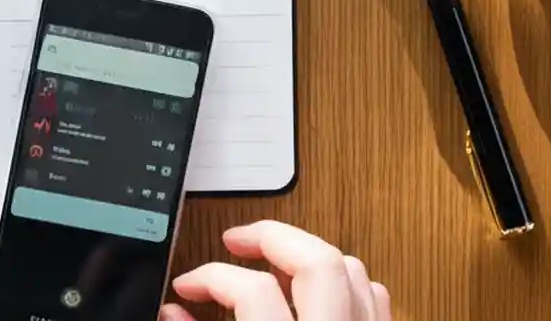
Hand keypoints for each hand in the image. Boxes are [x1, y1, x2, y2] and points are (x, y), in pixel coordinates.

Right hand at [161, 221, 390, 320]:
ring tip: (273, 265)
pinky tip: (317, 296)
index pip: (253, 291)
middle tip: (237, 241)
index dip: (211, 276)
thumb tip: (174, 313)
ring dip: (309, 255)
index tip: (190, 284)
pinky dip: (346, 285)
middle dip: (272, 236)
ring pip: (354, 271)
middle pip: (319, 260)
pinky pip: (376, 301)